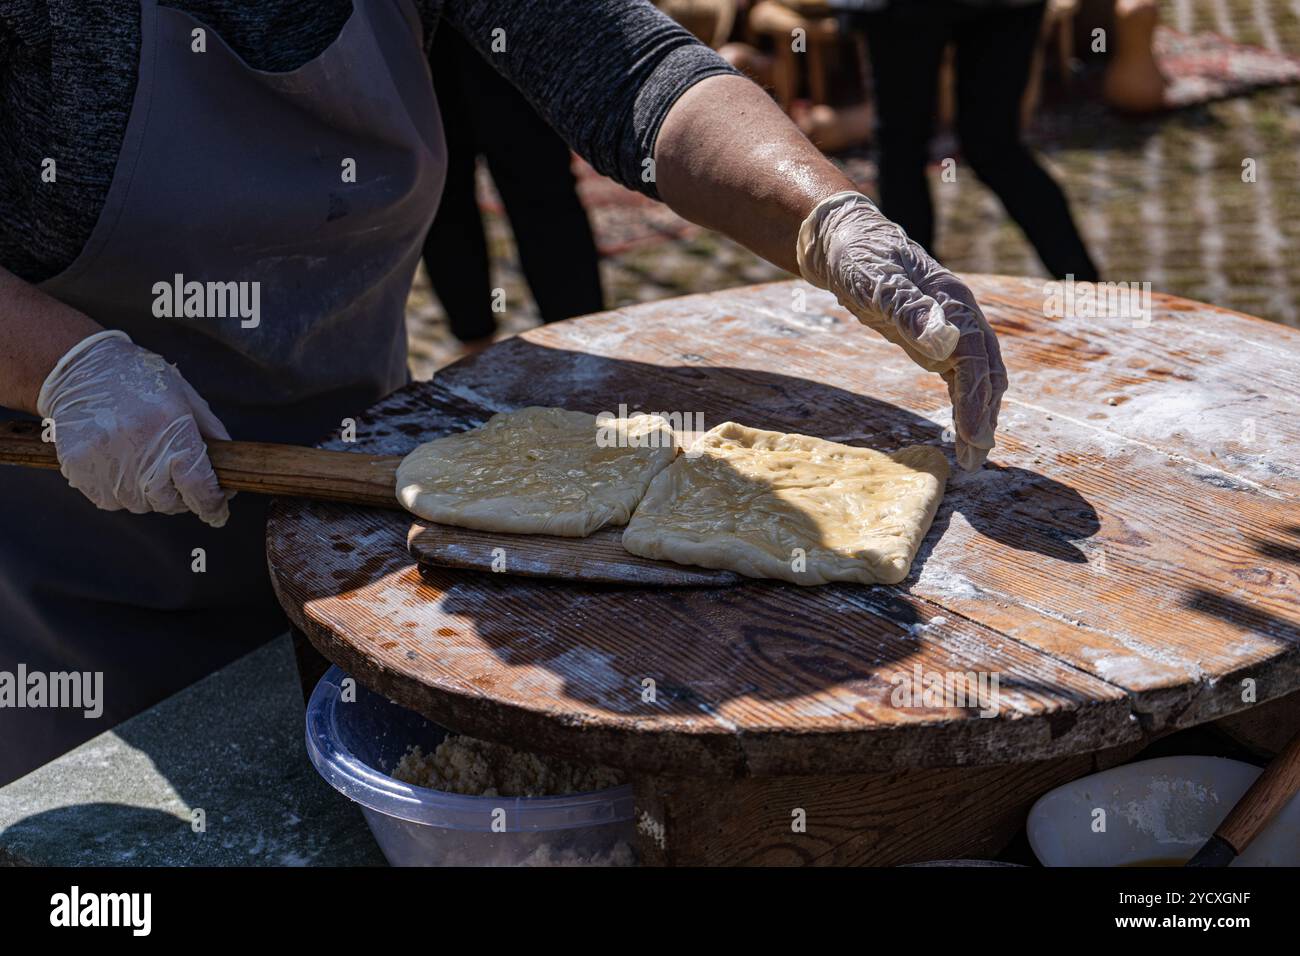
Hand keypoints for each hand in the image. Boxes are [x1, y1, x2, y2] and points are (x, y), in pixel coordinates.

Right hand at [36, 330, 232, 526]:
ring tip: (142, 463)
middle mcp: (139, 444)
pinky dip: (120, 492)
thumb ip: (211, 431)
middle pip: (169, 501)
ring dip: (148, 495)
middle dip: (180, 498)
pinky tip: (119, 465)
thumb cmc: (139, 379)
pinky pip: (108, 501)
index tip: (218, 513)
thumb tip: (231, 466)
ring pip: (139, 505)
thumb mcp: (184, 395)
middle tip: (177, 480)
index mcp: (171, 424)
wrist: (78, 368)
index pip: (198, 483)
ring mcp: (105, 458)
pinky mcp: (78, 467)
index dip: (212, 505)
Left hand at [796, 191, 1006, 469]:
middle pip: (985, 369)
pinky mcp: (933, 337)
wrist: (842, 240)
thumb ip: (909, 311)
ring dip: (980, 413)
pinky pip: (959, 374)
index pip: (975, 357)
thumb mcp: (875, 282)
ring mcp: (949, 326)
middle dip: (984, 414)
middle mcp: (959, 314)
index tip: (973, 435)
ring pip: (977, 375)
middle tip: (974, 458)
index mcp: (952, 301)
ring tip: (972, 454)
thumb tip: (945, 342)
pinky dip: (965, 402)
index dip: (976, 398)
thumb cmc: (857, 258)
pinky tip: (963, 427)